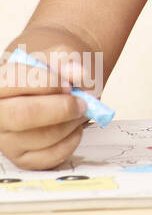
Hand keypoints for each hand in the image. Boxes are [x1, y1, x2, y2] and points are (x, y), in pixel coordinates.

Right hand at [0, 37, 94, 169]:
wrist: (57, 84)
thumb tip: (78, 73)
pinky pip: (51, 157)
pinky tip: (74, 127)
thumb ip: (67, 58)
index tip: (69, 84)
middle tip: (82, 102)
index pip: (14, 82)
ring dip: (73, 123)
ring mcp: (7, 140)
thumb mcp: (59, 55)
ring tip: (82, 110)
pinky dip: (72, 141)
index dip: (47, 83)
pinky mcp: (23, 159)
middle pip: (23, 116)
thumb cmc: (55, 71)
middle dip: (61, 108)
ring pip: (43, 137)